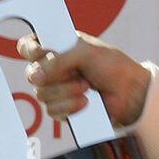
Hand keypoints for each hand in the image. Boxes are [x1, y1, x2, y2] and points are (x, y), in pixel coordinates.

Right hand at [18, 32, 150, 126]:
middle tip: (78, 74)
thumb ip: (58, 61)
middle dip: (56, 76)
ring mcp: (57, 89)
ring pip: (42, 95)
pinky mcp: (63, 109)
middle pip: (31, 75)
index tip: (42, 53)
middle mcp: (53, 69)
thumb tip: (35, 77)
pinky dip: (70, 107)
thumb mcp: (86, 53)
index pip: (27, 47)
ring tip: (87, 88)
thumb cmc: (112, 67)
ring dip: (66, 92)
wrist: (131, 93)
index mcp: (57, 48)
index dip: (30, 50)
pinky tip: (86, 103)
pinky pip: (53, 111)